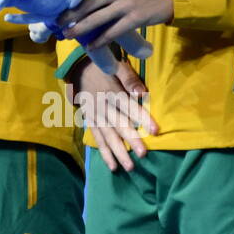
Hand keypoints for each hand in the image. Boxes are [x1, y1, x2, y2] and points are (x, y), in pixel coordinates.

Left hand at [60, 0, 173, 50]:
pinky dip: (102, 40)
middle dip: (71, 14)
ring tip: (69, 34)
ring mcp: (125, 5)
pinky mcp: (135, 18)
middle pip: (89, 4)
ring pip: (99, 18)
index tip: (58, 4)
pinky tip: (91, 46)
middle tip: (57, 22)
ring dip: (82, 28)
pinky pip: (114, 31)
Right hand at [65, 56, 157, 172]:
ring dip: (118, 152)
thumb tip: (142, 92)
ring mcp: (95, 116)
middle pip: (118, 124)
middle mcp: (103, 106)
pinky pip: (97, 139)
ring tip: (130, 167)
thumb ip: (129, 78)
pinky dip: (104, 153)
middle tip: (143, 154)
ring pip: (107, 136)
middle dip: (131, 140)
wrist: (78, 70)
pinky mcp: (90, 122)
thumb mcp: (116, 66)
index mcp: (112, 91)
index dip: (142, 118)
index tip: (155, 131)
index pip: (129, 106)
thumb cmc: (104, 68)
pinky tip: (113, 166)